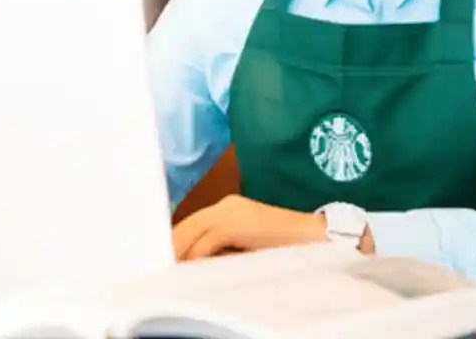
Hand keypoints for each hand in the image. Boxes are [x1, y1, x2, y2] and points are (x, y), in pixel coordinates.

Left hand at [172, 195, 327, 260]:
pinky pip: (207, 240)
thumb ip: (224, 249)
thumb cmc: (285, 246)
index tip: (163, 259)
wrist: (317, 237)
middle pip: (185, 225)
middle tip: (158, 266)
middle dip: (170, 247)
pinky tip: (191, 269)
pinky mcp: (238, 222)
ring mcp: (232, 211)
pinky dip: (196, 256)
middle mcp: (226, 205)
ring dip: (179, 252)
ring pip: (191, 231)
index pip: (191, 224)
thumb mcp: (248, 246)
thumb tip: (195, 263)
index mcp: (228, 208)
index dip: (175, 242)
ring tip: (168, 270)